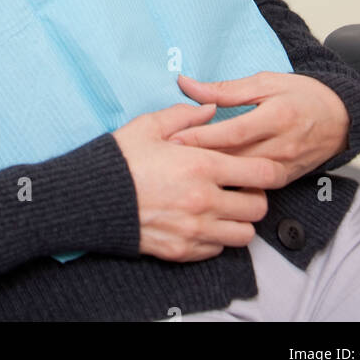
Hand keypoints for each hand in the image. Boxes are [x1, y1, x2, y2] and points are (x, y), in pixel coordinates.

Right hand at [112, 102, 287, 261]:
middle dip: (255, 196)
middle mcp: (205, 201)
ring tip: (225, 207)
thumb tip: (211, 109)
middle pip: (259, 208)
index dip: (268, 170)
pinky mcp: (183, 250)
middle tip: (241, 187)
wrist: (91, 197)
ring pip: (244, 235)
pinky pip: (218, 249)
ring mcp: (195, 229)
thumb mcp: (150, 125)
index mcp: (202, 165)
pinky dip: (217, 237)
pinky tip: (203, 221)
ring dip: (239, 221)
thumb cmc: (122, 159)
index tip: (259, 166)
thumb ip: (186, 115)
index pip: (262, 173)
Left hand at [167, 72, 350, 184]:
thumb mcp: (265, 82)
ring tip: (183, 174)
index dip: (202, 138)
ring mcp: (283, 167)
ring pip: (242, 177)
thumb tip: (188, 84)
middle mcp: (280, 146)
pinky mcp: (284, 180)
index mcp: (276, 117)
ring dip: (214, 176)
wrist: (340, 118)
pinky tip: (211, 183)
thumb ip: (226, 89)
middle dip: (201, 160)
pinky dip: (232, 184)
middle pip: (234, 159)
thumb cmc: (302, 95)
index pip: (233, 132)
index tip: (175, 140)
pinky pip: (254, 187)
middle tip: (169, 161)